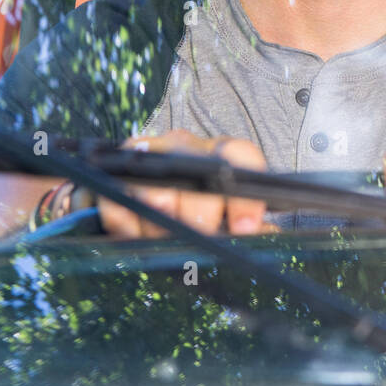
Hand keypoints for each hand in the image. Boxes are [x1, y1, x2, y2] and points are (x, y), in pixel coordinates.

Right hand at [98, 130, 270, 238]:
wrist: (145, 199)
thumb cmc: (198, 211)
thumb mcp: (227, 215)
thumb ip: (248, 226)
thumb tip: (267, 237)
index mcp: (223, 156)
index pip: (241, 158)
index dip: (244, 196)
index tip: (245, 228)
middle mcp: (188, 147)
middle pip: (195, 172)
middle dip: (198, 213)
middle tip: (199, 237)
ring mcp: (150, 151)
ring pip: (156, 183)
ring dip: (159, 218)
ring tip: (163, 239)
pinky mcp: (117, 165)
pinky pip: (118, 191)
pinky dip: (124, 219)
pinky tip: (132, 235)